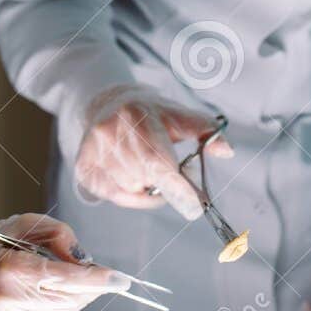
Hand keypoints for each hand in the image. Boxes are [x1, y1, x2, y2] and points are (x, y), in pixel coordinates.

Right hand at [0, 213, 130, 310]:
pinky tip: (49, 296)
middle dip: (90, 286)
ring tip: (62, 281)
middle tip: (93, 273)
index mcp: (13, 269)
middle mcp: (10, 300)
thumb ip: (62, 236)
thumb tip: (86, 263)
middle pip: (71, 298)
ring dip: (76, 298)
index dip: (98, 280)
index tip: (122, 280)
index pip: (66, 278)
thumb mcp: (29, 224)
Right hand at [74, 85, 230, 219]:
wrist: (108, 103)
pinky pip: (112, 196)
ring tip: (146, 165)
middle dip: (164, 182)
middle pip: (145, 180)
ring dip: (145, 187)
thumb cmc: (151, 113)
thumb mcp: (181, 115)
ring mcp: (92, 150)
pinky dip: (128, 193)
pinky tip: (131, 174)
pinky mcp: (83, 167)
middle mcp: (110, 132)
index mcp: (137, 116)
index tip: (194, 207)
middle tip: (169, 169)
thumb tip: (227, 150)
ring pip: (129, 190)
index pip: (157, 161)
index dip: (176, 188)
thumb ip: (206, 131)